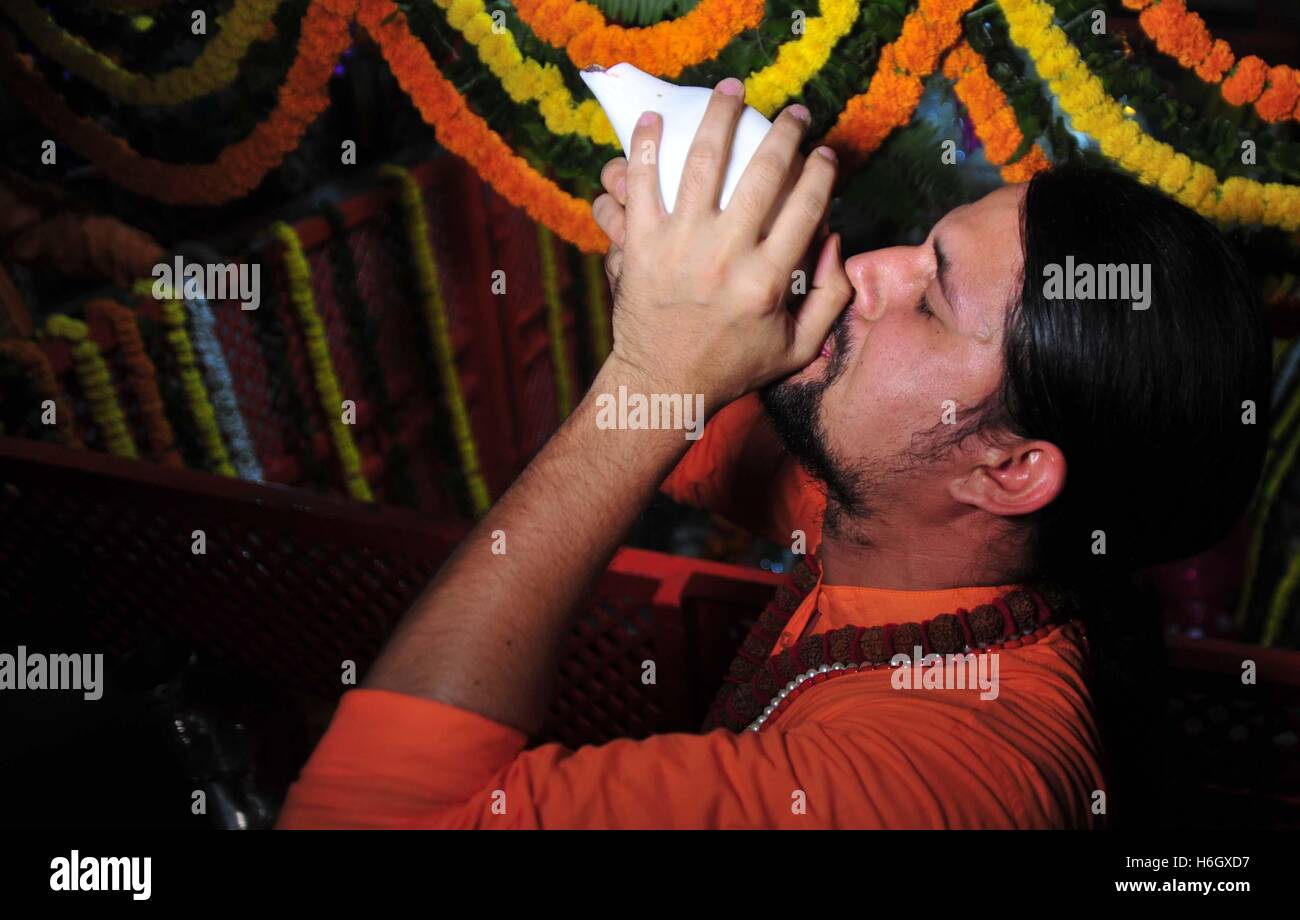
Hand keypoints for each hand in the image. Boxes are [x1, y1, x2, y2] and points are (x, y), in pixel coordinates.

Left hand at [590, 79, 850, 409]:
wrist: (661, 386)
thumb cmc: (731, 368)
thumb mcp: (796, 349)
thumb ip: (830, 299)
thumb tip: (838, 242)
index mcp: (769, 280)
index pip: (806, 207)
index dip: (821, 171)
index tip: (825, 154)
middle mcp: (727, 257)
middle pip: (763, 174)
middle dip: (785, 133)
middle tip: (794, 115)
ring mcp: (680, 247)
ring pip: (702, 164)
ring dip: (719, 118)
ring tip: (730, 92)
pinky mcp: (640, 246)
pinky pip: (641, 185)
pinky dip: (645, 148)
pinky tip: (654, 121)